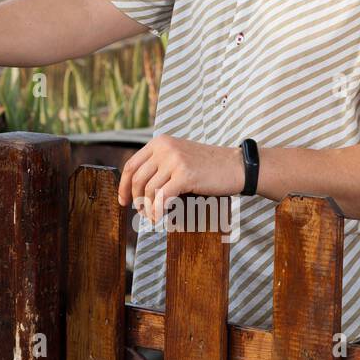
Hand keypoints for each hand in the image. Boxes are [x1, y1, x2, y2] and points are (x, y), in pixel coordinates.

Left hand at [116, 134, 243, 222]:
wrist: (236, 166)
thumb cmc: (208, 166)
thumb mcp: (179, 156)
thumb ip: (159, 164)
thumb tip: (136, 187)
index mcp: (159, 142)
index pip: (132, 165)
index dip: (123, 185)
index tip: (123, 200)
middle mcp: (164, 148)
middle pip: (137, 178)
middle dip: (135, 198)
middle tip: (139, 212)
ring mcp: (174, 160)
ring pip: (149, 189)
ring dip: (147, 207)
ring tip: (151, 217)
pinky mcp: (185, 175)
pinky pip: (163, 197)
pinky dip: (158, 210)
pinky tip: (159, 217)